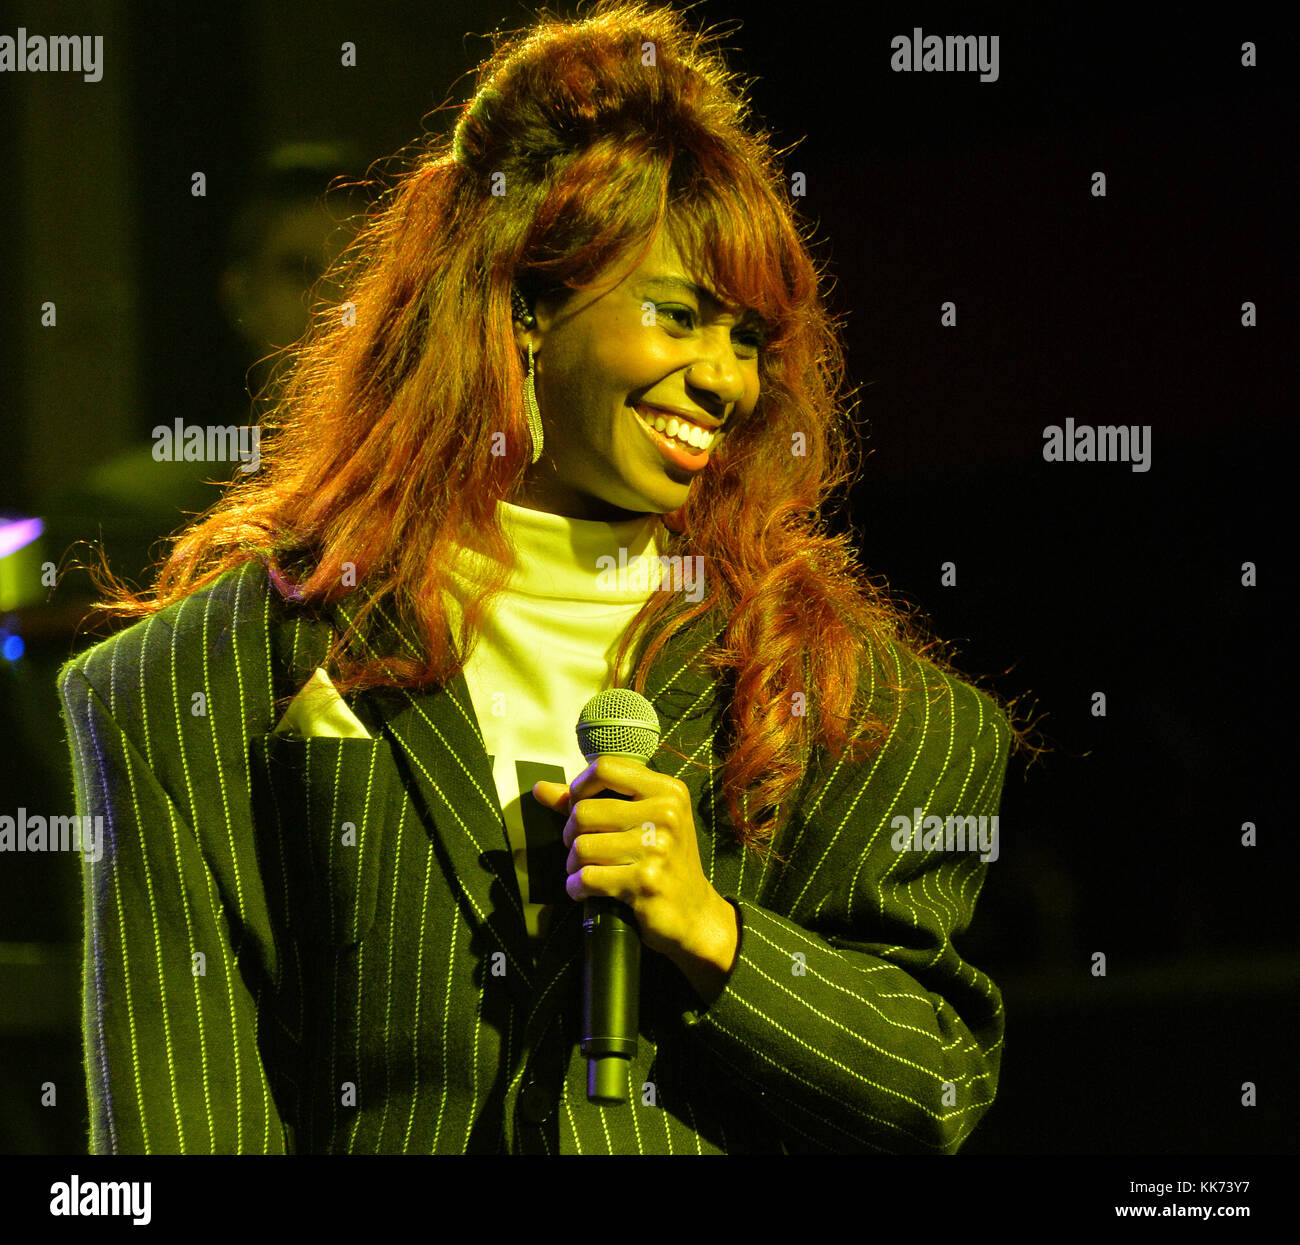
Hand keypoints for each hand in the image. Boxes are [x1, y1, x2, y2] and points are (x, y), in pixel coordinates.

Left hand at [532, 756, 738, 1002]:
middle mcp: (666, 813)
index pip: (605, 768)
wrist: (694, 913)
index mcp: (667, 790)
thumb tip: (539, 788)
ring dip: (573, 864)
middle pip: (585, 810)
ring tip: (583, 871)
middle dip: (570, 834)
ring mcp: (657, 848)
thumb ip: (590, 801)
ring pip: (582, 846)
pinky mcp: (646, 882)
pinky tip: (584, 890)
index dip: (579, 786)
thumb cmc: (661, 861)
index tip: (578, 806)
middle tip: (580, 848)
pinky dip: (576, 887)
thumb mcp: (639, 822)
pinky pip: (587, 878)